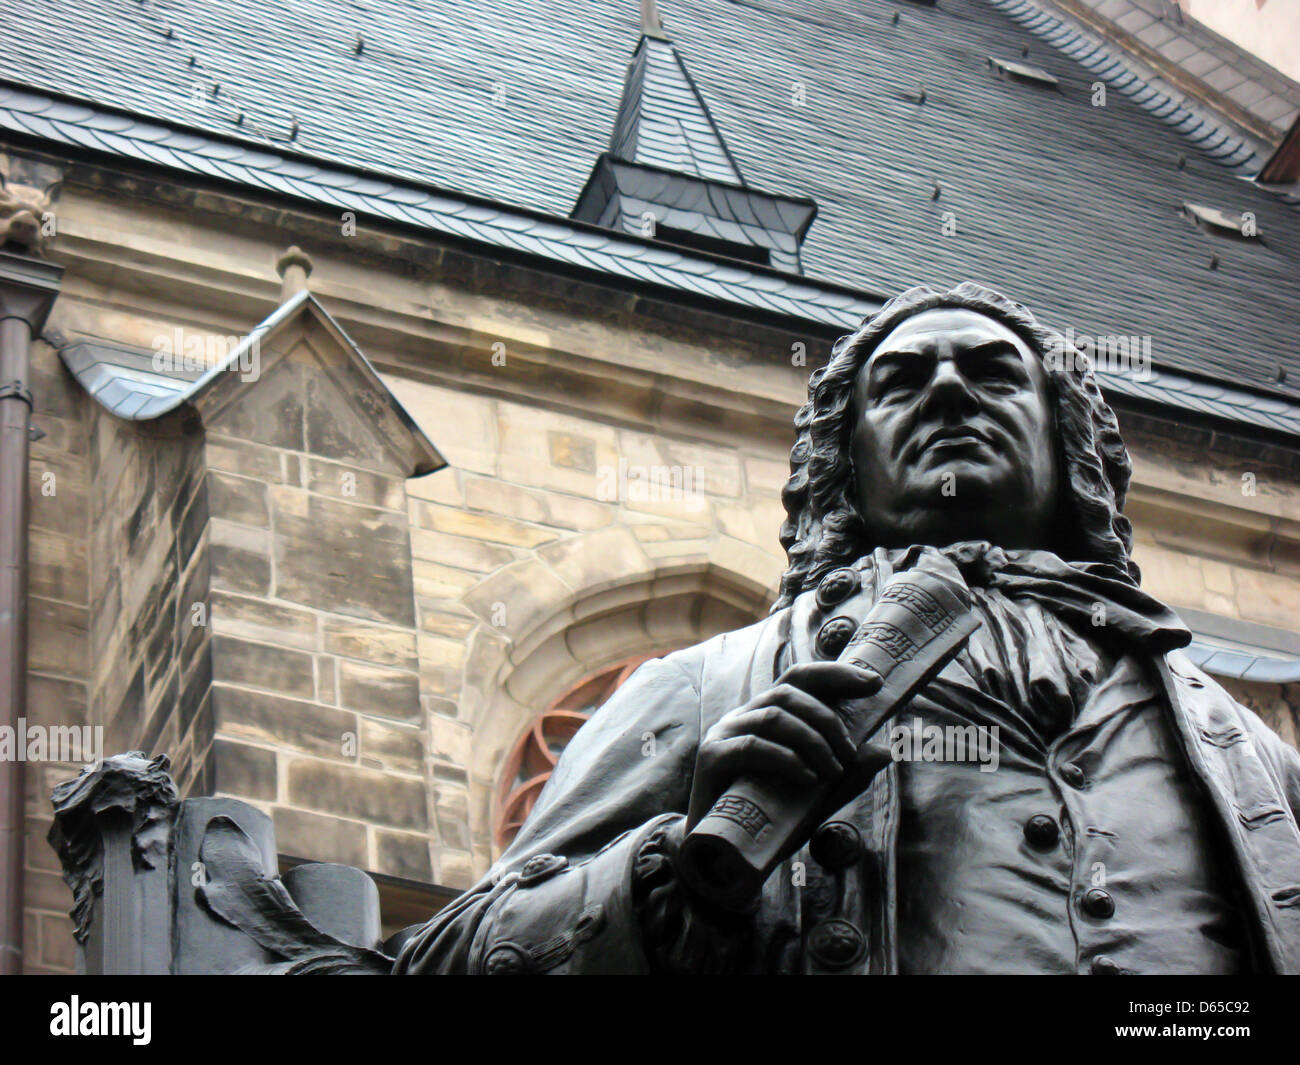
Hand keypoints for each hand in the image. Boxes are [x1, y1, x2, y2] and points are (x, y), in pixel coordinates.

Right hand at [687, 661, 884, 828]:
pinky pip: (752, 747)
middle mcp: (743, 716)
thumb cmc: (770, 819)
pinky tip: (807, 780)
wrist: (725, 855)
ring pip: (774, 717)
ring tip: (833, 772)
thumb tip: (885, 752)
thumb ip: (847, 775)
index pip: (800, 679)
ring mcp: (724, 733)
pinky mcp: (712, 757)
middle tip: (849, 754)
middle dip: (827, 719)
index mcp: (766, 715)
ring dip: (812, 742)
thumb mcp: (818, 795)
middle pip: (788, 693)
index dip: (835, 674)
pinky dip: (786, 760)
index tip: (874, 683)